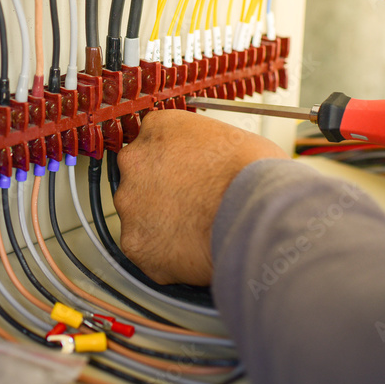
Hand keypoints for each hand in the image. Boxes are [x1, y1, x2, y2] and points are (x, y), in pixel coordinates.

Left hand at [113, 110, 286, 285]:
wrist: (254, 212)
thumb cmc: (254, 175)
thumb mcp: (230, 137)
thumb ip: (203, 149)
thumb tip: (209, 164)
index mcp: (158, 127)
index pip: (153, 141)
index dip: (174, 163)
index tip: (187, 176)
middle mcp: (134, 160)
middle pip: (139, 178)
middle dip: (162, 194)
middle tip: (193, 207)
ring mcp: (130, 202)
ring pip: (139, 216)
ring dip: (161, 225)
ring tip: (197, 233)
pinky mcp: (135, 242)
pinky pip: (146, 250)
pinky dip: (165, 256)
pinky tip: (192, 253)